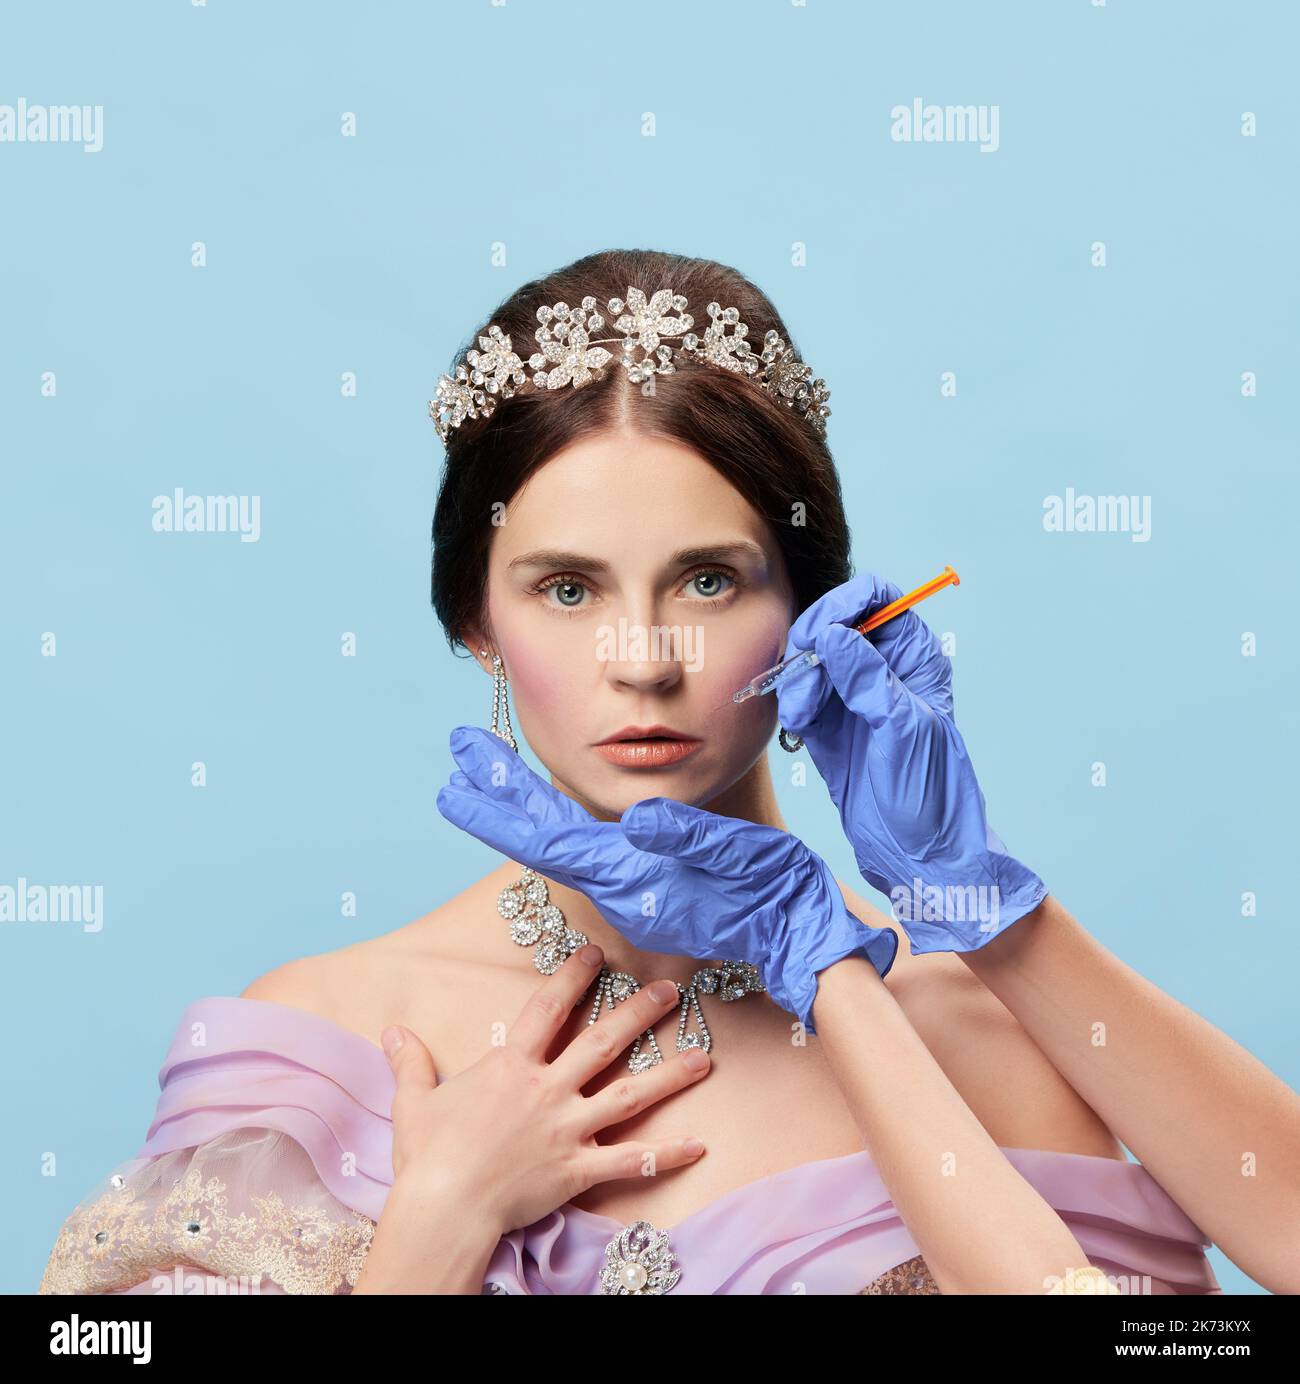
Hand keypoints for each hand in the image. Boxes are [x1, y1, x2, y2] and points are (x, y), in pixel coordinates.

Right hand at [381, 946, 711, 1239]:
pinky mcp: (578, 1169)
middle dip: (638, 1013)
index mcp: (511, 1068)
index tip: (596, 954)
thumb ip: (410, 1063)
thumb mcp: (413, 1102)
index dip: (572, 978)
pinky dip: (665, 1155)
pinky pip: (631, 1161)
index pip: (548, 1010)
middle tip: (670, 993)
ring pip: (629, 1095)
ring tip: (704, 1058)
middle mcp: (547, 1090)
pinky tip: (698, 1145)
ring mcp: (567, 1129)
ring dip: (668, 1076)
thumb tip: (392, 1031)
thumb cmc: (426, 1156)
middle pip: (602, 1042)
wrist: (443, 1208)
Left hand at [434, 725, 897, 1032]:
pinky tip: (546, 807)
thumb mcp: (740, 856)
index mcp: (634, 878)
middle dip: (500, 796)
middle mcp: (621, 887)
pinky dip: (558, 822)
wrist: (802, 937)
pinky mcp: (646, 890)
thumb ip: (688, 836)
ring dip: (523, 806)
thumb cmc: (779, 892)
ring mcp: (631, 891)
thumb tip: (637, 815)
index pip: (551, 839)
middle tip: (458, 753)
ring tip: (487, 770)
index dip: (503, 809)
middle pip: (545, 837)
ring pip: (563, 842)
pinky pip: (588, 852)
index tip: (457, 780)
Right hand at [775, 572, 1046, 952]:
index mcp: (914, 657)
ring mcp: (853, 695)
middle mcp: (882, 668)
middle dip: (811, 648)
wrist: (918, 853)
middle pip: (832, 624)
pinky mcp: (828, 723)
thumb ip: (868, 678)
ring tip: (803, 718)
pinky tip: (802, 732)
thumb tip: (832, 633)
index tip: (822, 635)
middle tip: (803, 681)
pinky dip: (793, 706)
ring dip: (798, 682)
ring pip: (809, 659)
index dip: (844, 605)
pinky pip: (799, 694)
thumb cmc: (930, 793)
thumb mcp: (904, 729)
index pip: (876, 598)